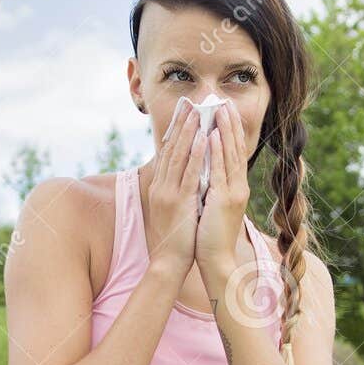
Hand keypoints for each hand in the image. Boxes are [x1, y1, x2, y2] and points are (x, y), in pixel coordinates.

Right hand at [145, 101, 205, 285]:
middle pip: (170, 148)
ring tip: (197, 111)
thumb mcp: (173, 209)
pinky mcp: (179, 202)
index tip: (184, 113)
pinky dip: (195, 153)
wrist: (169, 262)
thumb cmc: (176, 238)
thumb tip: (186, 175)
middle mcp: (161, 186)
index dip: (175, 131)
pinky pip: (189, 173)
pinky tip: (203, 137)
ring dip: (189, 131)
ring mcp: (168, 193)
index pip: (167, 153)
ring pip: (179, 155)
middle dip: (181, 124)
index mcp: (159, 186)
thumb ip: (177, 190)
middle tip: (190, 102)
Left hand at [195, 99, 250, 291]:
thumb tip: (205, 172)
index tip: (224, 111)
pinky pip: (219, 171)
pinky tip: (211, 136)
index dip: (230, 131)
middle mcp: (238, 187)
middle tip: (223, 100)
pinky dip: (215, 152)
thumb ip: (213, 188)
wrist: (217, 261)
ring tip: (219, 109)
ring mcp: (233, 193)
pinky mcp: (224, 201)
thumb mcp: (213, 206)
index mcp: (235, 188)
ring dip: (224, 130)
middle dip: (229, 123)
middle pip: (234, 148)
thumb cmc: (211, 236)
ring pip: (229, 155)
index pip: (233, 153)